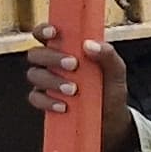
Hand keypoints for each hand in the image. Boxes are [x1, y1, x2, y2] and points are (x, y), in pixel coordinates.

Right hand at [26, 24, 141, 151]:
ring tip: (74, 90)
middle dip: (52, 57)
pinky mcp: (45, 102)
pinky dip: (48, 101)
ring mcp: (46, 83)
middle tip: (74, 65)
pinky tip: (64, 106)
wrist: (112, 122)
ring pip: (34, 75)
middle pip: (35, 53)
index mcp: (67, 49)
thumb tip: (89, 45)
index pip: (46, 34)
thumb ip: (108, 55)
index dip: (44, 29)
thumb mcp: (116, 72)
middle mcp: (52, 64)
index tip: (55, 32)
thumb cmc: (111, 90)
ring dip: (52, 80)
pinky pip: (35, 98)